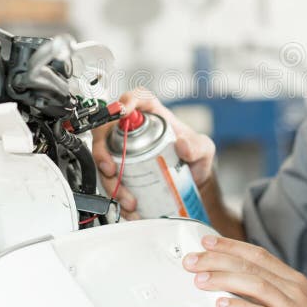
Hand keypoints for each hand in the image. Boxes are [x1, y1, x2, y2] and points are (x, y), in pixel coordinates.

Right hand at [92, 87, 216, 219]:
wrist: (193, 184)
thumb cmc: (195, 158)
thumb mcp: (204, 149)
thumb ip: (198, 146)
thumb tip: (183, 145)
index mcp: (155, 116)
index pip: (138, 98)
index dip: (127, 100)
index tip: (122, 111)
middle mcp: (135, 131)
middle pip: (107, 131)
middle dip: (102, 151)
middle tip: (112, 169)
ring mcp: (126, 152)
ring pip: (104, 161)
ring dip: (111, 182)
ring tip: (130, 200)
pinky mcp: (123, 173)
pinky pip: (111, 182)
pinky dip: (117, 197)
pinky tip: (131, 208)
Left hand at [183, 235, 306, 306]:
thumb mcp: (293, 300)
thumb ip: (268, 287)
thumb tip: (236, 276)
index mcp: (292, 280)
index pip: (258, 255)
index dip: (231, 246)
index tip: (208, 242)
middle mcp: (294, 290)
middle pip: (252, 266)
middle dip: (219, 260)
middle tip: (194, 261)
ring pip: (256, 285)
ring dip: (225, 280)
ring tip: (202, 280)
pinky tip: (224, 305)